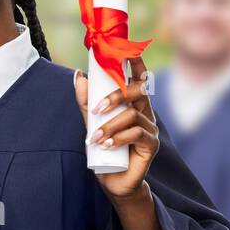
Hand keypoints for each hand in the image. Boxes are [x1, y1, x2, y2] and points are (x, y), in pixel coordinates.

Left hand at [73, 56, 158, 200]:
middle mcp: (144, 112)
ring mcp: (150, 128)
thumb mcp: (92, 123)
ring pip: (132, 115)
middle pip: (138, 91)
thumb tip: (78, 75)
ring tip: (94, 139)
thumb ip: (86, 101)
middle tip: (96, 109)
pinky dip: (119, 138)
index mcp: (132, 103)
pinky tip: (106, 145)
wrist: (113, 180)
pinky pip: (137, 134)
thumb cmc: (104, 149)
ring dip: (109, 126)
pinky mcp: (151, 144)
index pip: (138, 77)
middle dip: (115, 96)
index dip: (135, 62)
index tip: (128, 49)